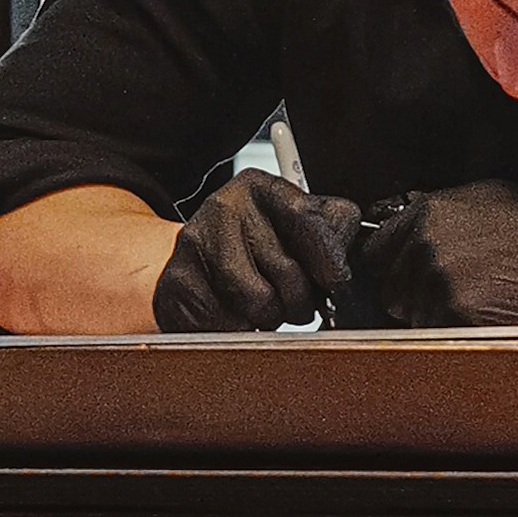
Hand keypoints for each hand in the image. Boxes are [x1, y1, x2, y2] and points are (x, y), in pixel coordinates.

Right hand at [152, 171, 364, 336]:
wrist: (194, 263)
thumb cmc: (253, 247)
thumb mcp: (296, 227)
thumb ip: (330, 234)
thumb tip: (339, 272)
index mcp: (261, 187)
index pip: (311, 222)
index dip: (330, 261)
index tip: (333, 281)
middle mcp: (225, 207)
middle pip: (289, 273)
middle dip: (300, 301)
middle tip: (293, 301)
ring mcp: (195, 244)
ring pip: (260, 304)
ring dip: (270, 318)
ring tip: (263, 307)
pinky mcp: (177, 282)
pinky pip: (228, 324)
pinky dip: (239, 329)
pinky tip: (234, 313)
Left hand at [355, 180, 517, 331]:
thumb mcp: (479, 197)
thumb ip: (430, 212)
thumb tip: (397, 220)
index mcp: (423, 217)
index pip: (374, 253)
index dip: (391, 267)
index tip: (407, 274)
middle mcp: (424, 250)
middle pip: (390, 289)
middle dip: (411, 294)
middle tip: (450, 291)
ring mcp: (440, 286)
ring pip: (412, 316)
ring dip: (434, 314)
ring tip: (475, 300)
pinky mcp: (459, 317)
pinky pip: (439, 334)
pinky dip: (455, 330)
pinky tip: (484, 314)